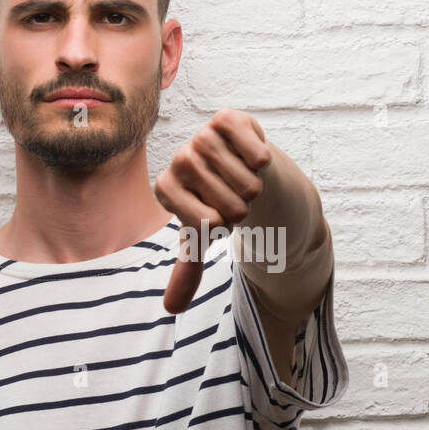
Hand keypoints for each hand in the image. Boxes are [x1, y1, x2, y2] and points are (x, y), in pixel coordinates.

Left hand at [153, 108, 272, 313]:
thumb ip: (186, 272)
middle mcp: (180, 159)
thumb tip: (172, 310)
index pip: (205, 223)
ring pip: (247, 182)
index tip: (216, 217)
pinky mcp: (227, 120)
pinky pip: (257, 154)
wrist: (239, 170)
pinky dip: (262, 162)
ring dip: (254, 188)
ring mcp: (202, 136)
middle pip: (231, 205)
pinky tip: (250, 157)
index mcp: (166, 189)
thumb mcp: (202, 239)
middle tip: (234, 197)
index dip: (222, 226)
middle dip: (242, 209)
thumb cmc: (216, 205)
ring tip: (243, 180)